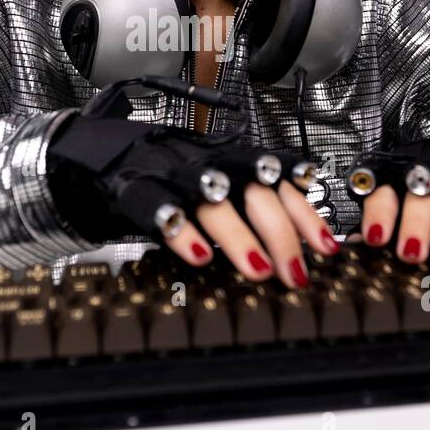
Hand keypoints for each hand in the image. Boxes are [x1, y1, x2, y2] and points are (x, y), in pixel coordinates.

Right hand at [48, 113, 339, 288]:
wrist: (101, 158)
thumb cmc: (169, 177)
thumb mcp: (216, 181)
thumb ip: (256, 200)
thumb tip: (307, 237)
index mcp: (230, 156)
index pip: (278, 177)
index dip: (305, 212)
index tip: (327, 246)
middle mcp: (204, 160)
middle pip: (252, 188)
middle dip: (280, 232)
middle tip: (296, 274)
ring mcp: (169, 173)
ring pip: (210, 198)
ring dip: (239, 236)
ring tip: (259, 270)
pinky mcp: (133, 190)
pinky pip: (156, 207)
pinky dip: (180, 230)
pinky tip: (198, 255)